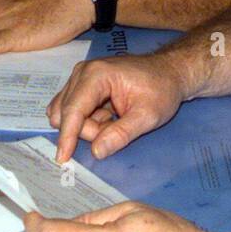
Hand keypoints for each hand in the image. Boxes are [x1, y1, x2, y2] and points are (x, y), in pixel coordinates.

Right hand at [48, 52, 189, 161]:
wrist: (168, 73)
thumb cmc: (161, 90)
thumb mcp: (148, 116)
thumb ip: (122, 134)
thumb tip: (97, 151)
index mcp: (96, 74)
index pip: (73, 109)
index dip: (67, 136)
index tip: (63, 159)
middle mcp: (82, 72)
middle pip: (68, 113)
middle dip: (88, 130)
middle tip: (117, 128)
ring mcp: (79, 77)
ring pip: (68, 114)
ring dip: (89, 126)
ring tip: (115, 120)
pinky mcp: (80, 85)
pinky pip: (73, 111)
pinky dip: (89, 121)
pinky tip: (108, 117)